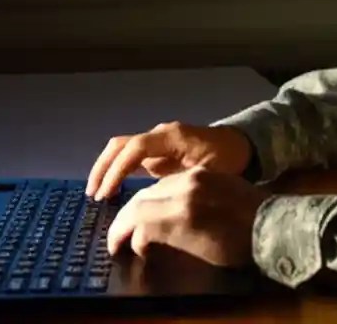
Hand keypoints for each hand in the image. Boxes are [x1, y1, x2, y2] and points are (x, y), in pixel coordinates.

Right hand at [85, 122, 252, 200]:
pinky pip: (133, 158)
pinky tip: (113, 192)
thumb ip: (182, 183)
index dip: (118, 170)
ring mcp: (158, 143)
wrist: (243, 145)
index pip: (136, 149)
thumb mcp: (209, 174)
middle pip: (121, 145)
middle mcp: (160, 135)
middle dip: (103, 168)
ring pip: (123, 150)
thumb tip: (155, 201)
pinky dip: (119, 172)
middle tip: (93, 194)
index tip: (106, 193)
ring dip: (108, 169)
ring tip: (98, 195)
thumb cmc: (229, 160)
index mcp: (172, 137)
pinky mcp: (160, 152)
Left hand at [105, 166, 269, 267]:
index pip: (158, 186)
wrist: (275, 226)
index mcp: (198, 174)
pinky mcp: (181, 221)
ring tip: (116, 245)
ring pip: (137, 209)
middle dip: (125, 218)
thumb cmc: (254, 217)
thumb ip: (197, 200)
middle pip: (143, 196)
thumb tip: (173, 219)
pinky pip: (145, 228)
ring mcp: (183, 199)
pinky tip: (136, 251)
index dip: (142, 206)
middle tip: (117, 237)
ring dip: (122, 229)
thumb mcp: (223, 196)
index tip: (135, 223)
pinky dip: (135, 241)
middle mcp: (187, 180)